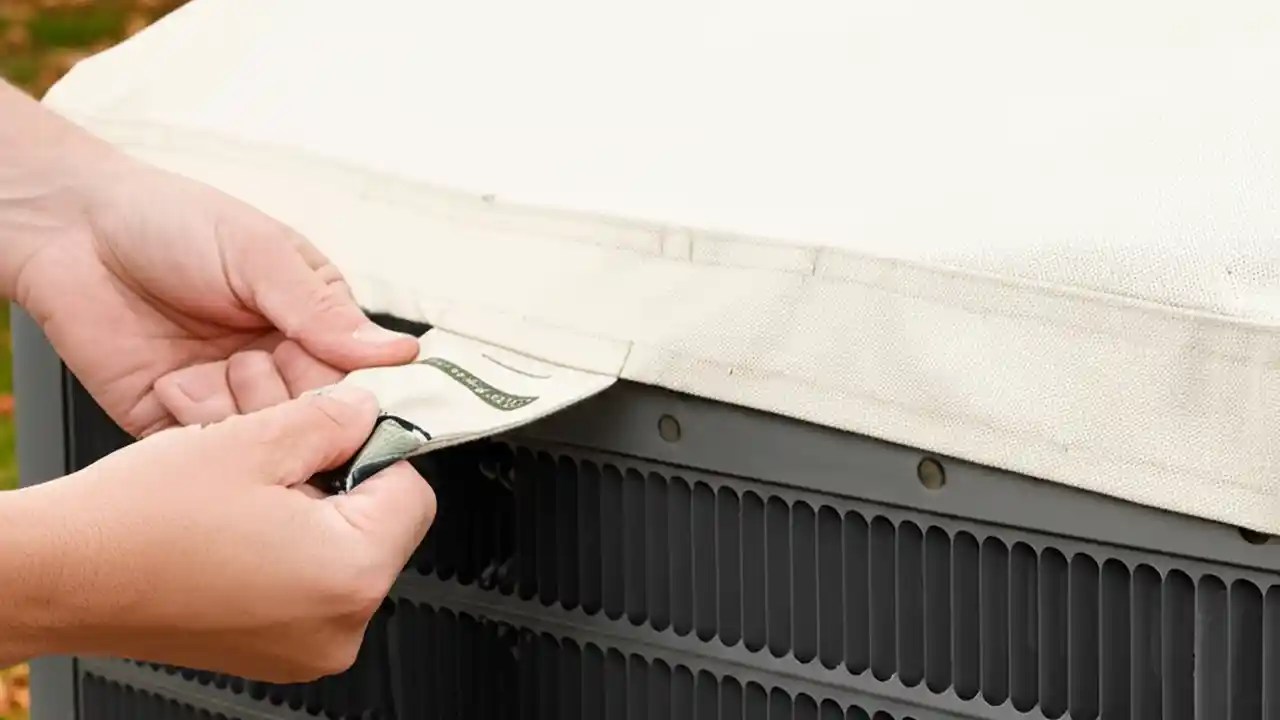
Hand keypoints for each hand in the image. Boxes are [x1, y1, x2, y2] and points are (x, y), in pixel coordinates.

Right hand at [1, 386, 434, 680]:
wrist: (56, 575)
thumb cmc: (135, 522)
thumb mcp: (253, 440)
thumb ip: (331, 418)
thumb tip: (365, 411)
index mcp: (348, 576)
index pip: (414, 493)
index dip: (377, 448)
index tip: (342, 429)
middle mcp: (338, 627)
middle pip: (383, 526)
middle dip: (344, 480)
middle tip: (286, 455)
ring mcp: (305, 650)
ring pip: (345, 554)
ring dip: (315, 512)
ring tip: (253, 489)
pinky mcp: (273, 654)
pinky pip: (308, 586)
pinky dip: (287, 549)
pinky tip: (238, 524)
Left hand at [9, 128, 418, 435]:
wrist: (71, 232)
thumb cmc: (171, 222)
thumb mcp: (260, 253)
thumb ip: (323, 311)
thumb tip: (396, 350)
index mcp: (314, 320)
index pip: (359, 375)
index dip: (350, 384)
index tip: (340, 382)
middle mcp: (277, 363)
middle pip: (315, 417)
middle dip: (291, 396)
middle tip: (263, 361)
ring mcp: (229, 396)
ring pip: (264, 442)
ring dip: (241, 408)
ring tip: (212, 364)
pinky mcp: (178, 423)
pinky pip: (205, 453)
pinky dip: (194, 425)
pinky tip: (176, 382)